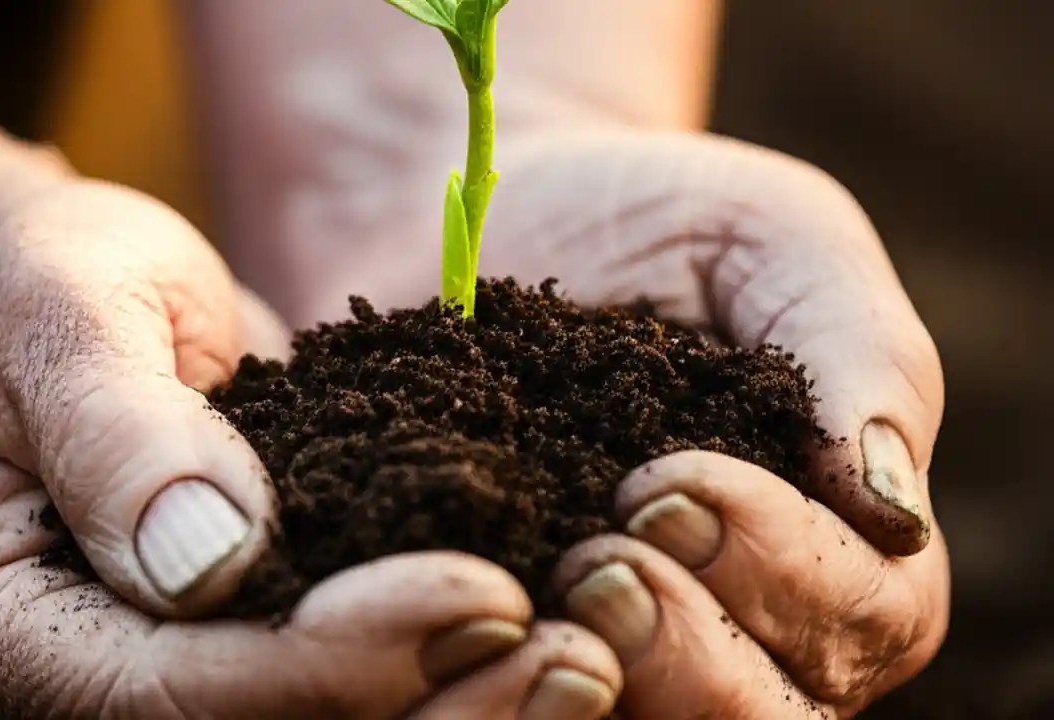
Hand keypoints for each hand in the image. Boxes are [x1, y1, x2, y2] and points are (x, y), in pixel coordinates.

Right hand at [0, 175, 622, 717]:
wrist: (25, 294)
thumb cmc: (23, 285)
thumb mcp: (54, 317)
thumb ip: (118, 432)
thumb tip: (211, 562)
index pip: (170, 696)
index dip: (332, 662)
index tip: (482, 596)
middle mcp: (70, 689)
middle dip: (425, 714)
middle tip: (577, 660)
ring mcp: (150, 678)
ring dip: (456, 713)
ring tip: (584, 660)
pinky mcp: (233, 643)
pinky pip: (337, 686)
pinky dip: (439, 671)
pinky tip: (541, 635)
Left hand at [493, 129, 947, 717]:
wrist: (493, 215)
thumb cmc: (658, 219)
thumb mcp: (775, 242)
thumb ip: (855, 354)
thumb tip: (892, 512)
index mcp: (830, 539)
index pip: (860, 617)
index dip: (782, 573)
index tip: (671, 482)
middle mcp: (734, 621)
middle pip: (758, 718)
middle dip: (689, 657)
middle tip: (602, 562)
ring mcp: (611, 636)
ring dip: (585, 693)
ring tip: (529, 604)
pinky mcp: (494, 630)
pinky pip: (491, 697)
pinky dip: (472, 682)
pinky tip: (432, 622)